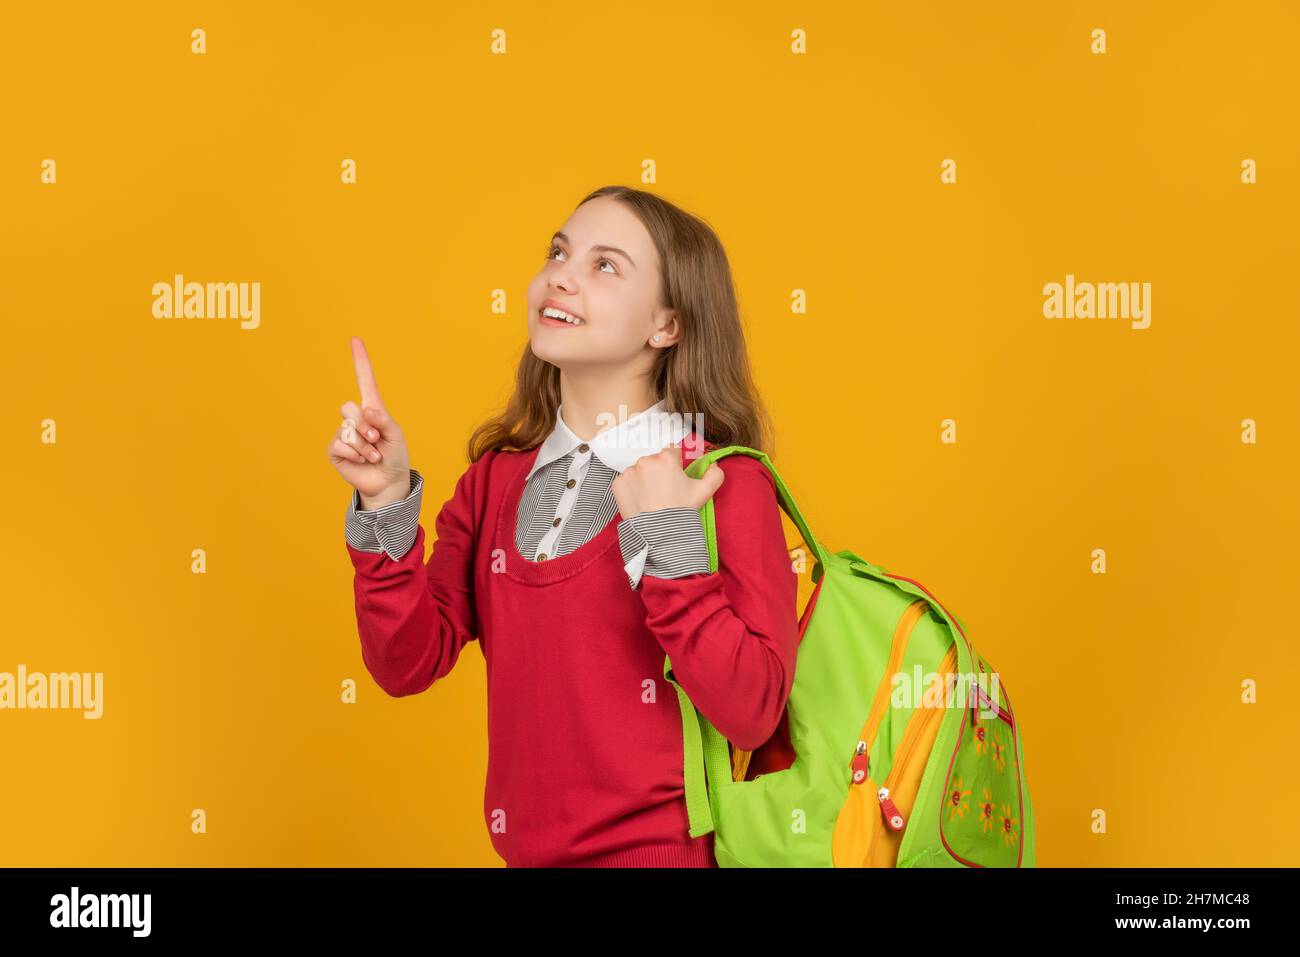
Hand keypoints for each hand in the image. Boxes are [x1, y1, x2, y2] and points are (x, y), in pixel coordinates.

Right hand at [327, 336, 411, 506]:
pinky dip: (356, 454)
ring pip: (347, 429)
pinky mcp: (335, 449)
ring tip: (374, 455)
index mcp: (373, 410)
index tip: (355, 340)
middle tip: (377, 441)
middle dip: (366, 427)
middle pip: (350, 408)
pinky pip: (340, 444)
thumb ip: (385, 421)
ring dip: (365, 445)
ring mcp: (344, 433)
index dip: (360, 361)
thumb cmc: (395, 457)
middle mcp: (356, 418)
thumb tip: (368, 410)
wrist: (387, 482)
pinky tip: (362, 460)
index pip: (365, 381)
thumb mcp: (396, 437)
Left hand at [610, 444, 724, 518]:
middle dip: (659, 472)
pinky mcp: (618, 484)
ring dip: (645, 479)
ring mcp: (629, 472)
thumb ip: (715, 474)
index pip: (672, 452)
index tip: (676, 477)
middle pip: (655, 460)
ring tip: (652, 497)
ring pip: (640, 470)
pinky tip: (641, 500)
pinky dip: (632, 488)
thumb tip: (713, 464)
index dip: (676, 464)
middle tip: (665, 491)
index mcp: (666, 458)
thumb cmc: (681, 511)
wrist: (660, 534)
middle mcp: (646, 461)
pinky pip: (626, 481)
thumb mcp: (705, 492)